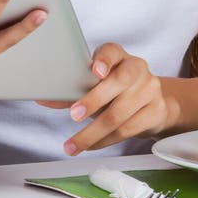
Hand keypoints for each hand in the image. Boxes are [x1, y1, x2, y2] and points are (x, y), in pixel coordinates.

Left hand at [47, 42, 170, 155]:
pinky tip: (92, 145)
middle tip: (74, 115)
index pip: (112, 51)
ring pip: (120, 113)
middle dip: (94, 100)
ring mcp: (150, 89)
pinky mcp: (156, 110)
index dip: (104, 60)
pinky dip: (105, 140)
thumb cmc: (116, 91)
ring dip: (93, 132)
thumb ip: (72, 91)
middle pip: (119, 82)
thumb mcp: (96, 86)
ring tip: (73, 145)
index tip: (96, 71)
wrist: (153, 103)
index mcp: (120, 56)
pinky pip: (128, 129)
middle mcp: (138, 68)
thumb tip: (41, 98)